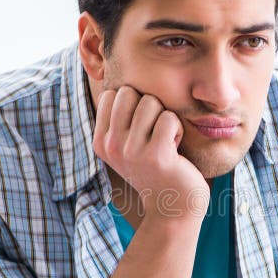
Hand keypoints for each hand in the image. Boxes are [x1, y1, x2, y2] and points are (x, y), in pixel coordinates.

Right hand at [93, 86, 209, 220]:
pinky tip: (175, 148)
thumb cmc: (156, 168)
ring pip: (151, 102)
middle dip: (149, 105)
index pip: (113, 93)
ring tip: (165, 142)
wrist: (174, 206)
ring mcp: (132, 152)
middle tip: (155, 133)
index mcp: (101, 141)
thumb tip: (111, 71)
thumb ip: (121, 115)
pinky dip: (177, 129)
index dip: (133, 103)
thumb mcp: (128, 143)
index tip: (141, 129)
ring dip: (165, 118)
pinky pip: (169, 118)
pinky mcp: (156, 156)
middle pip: (129, 92)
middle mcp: (111, 146)